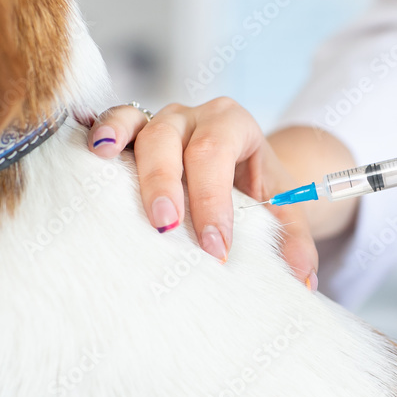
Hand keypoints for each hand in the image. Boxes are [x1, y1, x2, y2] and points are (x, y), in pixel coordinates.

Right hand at [87, 97, 318, 288]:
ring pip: (138, 126)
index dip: (211, 199)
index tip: (216, 249)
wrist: (244, 167)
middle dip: (166, 185)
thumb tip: (303, 279)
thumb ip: (295, 242)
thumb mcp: (285, 209)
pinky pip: (113, 121)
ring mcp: (159, 120)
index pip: (216, 152)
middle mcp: (193, 116)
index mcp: (233, 124)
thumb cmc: (258, 188)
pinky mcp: (133, 132)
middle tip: (167, 228)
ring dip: (127, 157)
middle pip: (170, 138)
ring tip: (111, 172)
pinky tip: (94, 153)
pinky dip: (102, 132)